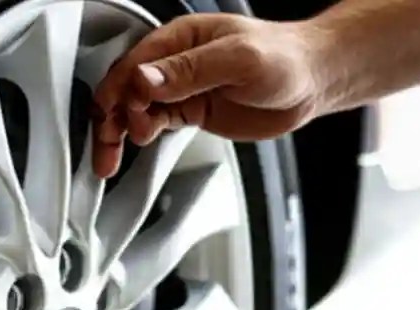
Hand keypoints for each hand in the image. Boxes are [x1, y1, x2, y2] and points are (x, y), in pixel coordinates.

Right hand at [92, 13, 330, 177]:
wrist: (313, 81)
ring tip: (110, 161)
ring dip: (120, 133)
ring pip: (135, 110)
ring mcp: (183, 89)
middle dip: (110, 119)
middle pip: (126, 89)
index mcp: (181, 39)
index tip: (126, 118)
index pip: (135, 65)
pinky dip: (139, 138)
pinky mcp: (192, 111)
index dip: (122, 94)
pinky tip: (132, 151)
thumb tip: (146, 78)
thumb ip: (189, 70)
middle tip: (105, 149)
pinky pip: (155, 124)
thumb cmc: (285, 58)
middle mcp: (176, 63)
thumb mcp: (238, 60)